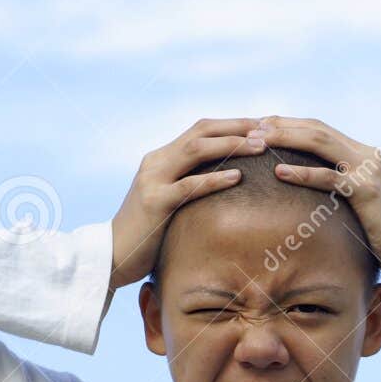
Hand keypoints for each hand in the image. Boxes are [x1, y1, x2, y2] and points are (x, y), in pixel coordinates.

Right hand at [109, 118, 267, 289]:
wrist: (112, 257)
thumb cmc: (147, 234)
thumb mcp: (169, 202)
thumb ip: (189, 186)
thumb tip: (227, 183)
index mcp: (161, 158)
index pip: (200, 130)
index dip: (232, 124)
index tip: (261, 126)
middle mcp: (156, 162)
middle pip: (201, 131)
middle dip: (237, 127)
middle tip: (268, 128)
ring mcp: (153, 180)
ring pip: (196, 151)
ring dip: (231, 145)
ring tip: (260, 146)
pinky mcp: (155, 203)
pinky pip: (189, 186)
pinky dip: (214, 179)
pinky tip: (238, 177)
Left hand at [247, 116, 380, 281]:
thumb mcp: (358, 204)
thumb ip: (338, 189)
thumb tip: (306, 191)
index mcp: (362, 154)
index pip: (319, 130)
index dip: (288, 125)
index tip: (259, 127)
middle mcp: (365, 155)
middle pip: (316, 129)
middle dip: (281, 125)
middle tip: (249, 126)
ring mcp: (368, 171)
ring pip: (321, 143)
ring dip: (286, 138)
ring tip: (257, 139)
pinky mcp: (368, 191)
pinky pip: (330, 177)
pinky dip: (303, 173)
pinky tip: (279, 172)